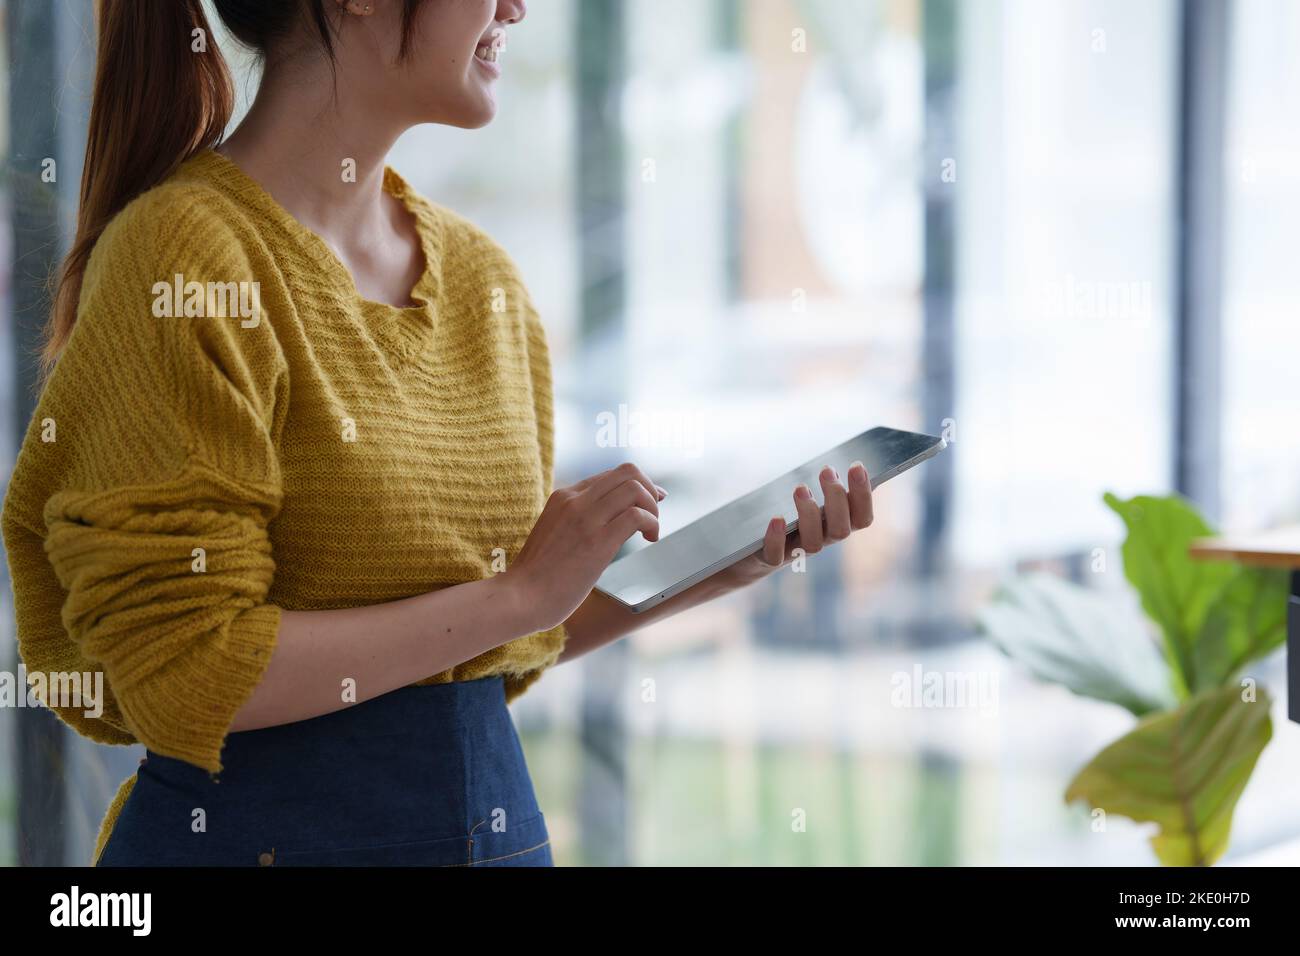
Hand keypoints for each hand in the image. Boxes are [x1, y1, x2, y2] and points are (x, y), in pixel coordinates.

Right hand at [506, 462, 665, 631]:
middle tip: (654, 515)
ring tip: (651, 532)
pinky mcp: (597, 540)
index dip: (637, 486)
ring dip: (653, 508)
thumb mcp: (555, 535)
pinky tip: (649, 540)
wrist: (520, 598)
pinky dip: (652, 523)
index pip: (610, 475)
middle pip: (628, 472)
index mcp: (563, 496)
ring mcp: (585, 518)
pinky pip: (637, 515)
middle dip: (649, 490)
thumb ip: (575, 523)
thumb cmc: (536, 577)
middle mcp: (575, 500)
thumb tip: (607, 526)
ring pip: (635, 488)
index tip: (650, 502)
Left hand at [716, 461, 873, 589]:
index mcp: (835, 524)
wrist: (752, 551)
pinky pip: (776, 555)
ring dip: (809, 514)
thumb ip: (830, 484)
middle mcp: (821, 540)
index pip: (862, 518)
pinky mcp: (770, 558)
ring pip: (813, 544)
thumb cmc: (787, 516)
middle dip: (837, 499)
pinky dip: (777, 538)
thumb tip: (856, 462)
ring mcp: (796, 551)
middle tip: (827, 470)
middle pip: (841, 530)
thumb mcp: (810, 498)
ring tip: (800, 488)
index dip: (863, 495)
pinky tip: (777, 519)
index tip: (856, 466)